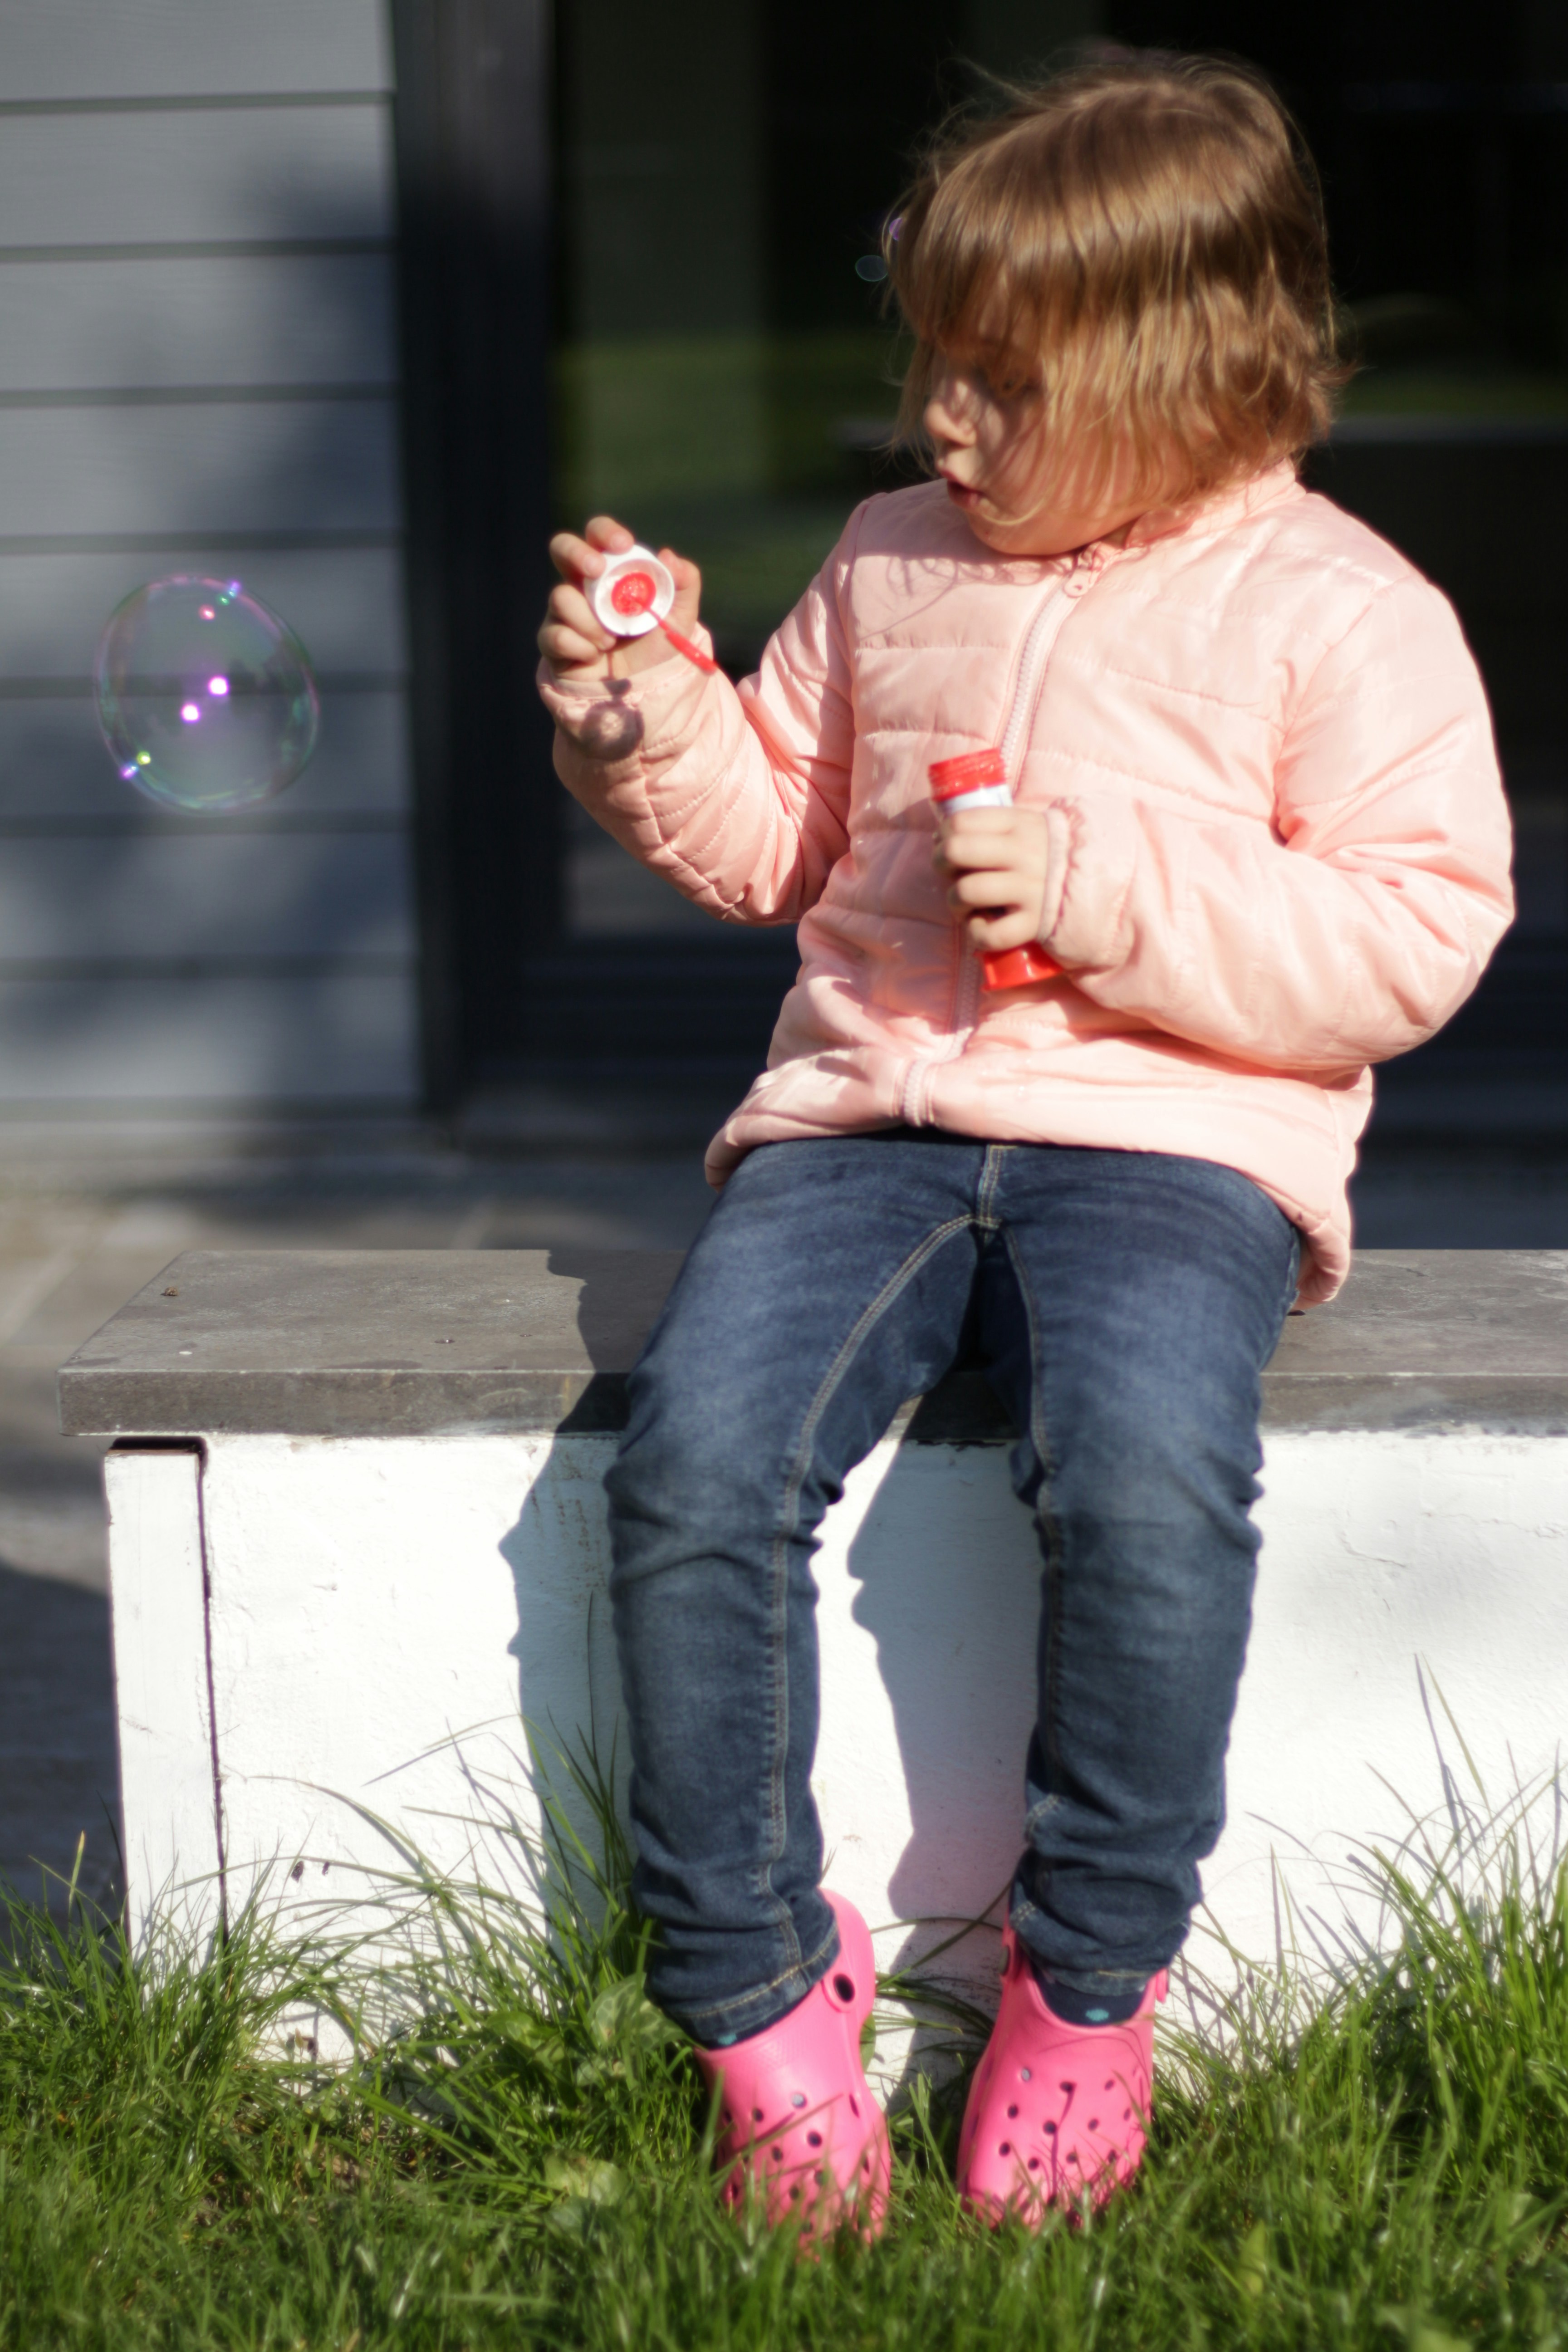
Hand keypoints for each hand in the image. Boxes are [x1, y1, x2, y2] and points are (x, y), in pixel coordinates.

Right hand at [538, 514, 704, 681]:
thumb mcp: (680, 616)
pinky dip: (579, 647)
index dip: (605, 532)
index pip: (597, 535)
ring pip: (560, 597)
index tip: (624, 545)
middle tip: (597, 570)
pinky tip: (594, 656)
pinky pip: (554, 635)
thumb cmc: (657, 647)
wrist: (642, 689)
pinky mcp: (553, 642)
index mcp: (611, 571)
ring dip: (589, 621)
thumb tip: (668, 556)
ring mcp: (564, 612)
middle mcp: (583, 586)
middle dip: (576, 553)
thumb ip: (684, 584)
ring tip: (609, 641)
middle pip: (560, 547)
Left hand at [935, 804, 1051, 952]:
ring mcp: (1030, 890)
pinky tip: (982, 925)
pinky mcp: (1034, 925)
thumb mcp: (1029, 827)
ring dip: (955, 901)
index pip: (961, 821)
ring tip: (966, 904)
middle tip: (949, 873)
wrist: (1103, 883)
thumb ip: (993, 826)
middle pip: (957, 850)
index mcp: (1020, 824)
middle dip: (941, 863)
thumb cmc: (1052, 855)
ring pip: (967, 891)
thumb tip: (940, 837)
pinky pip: (989, 934)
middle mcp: (1024, 854)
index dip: (943, 834)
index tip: (948, 845)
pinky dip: (976, 932)